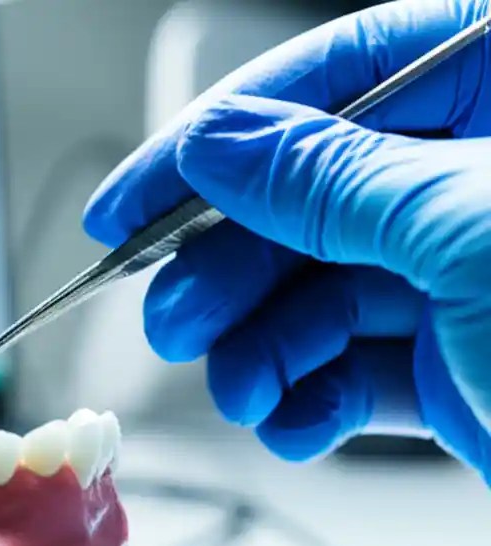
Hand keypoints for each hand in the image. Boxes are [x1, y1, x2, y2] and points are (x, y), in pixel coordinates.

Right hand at [82, 0, 490, 473]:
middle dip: (232, 265)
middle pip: (310, 194)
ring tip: (235, 387)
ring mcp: (467, 274)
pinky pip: (353, 366)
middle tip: (172, 314)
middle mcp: (481, 178)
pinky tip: (289, 420)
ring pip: (318, 289)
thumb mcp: (473, 231)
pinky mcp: (459, 363)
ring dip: (258, 346)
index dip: (221, 133)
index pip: (339, 76)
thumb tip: (220, 145)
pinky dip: (306, 400)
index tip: (137, 197)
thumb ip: (331, 179)